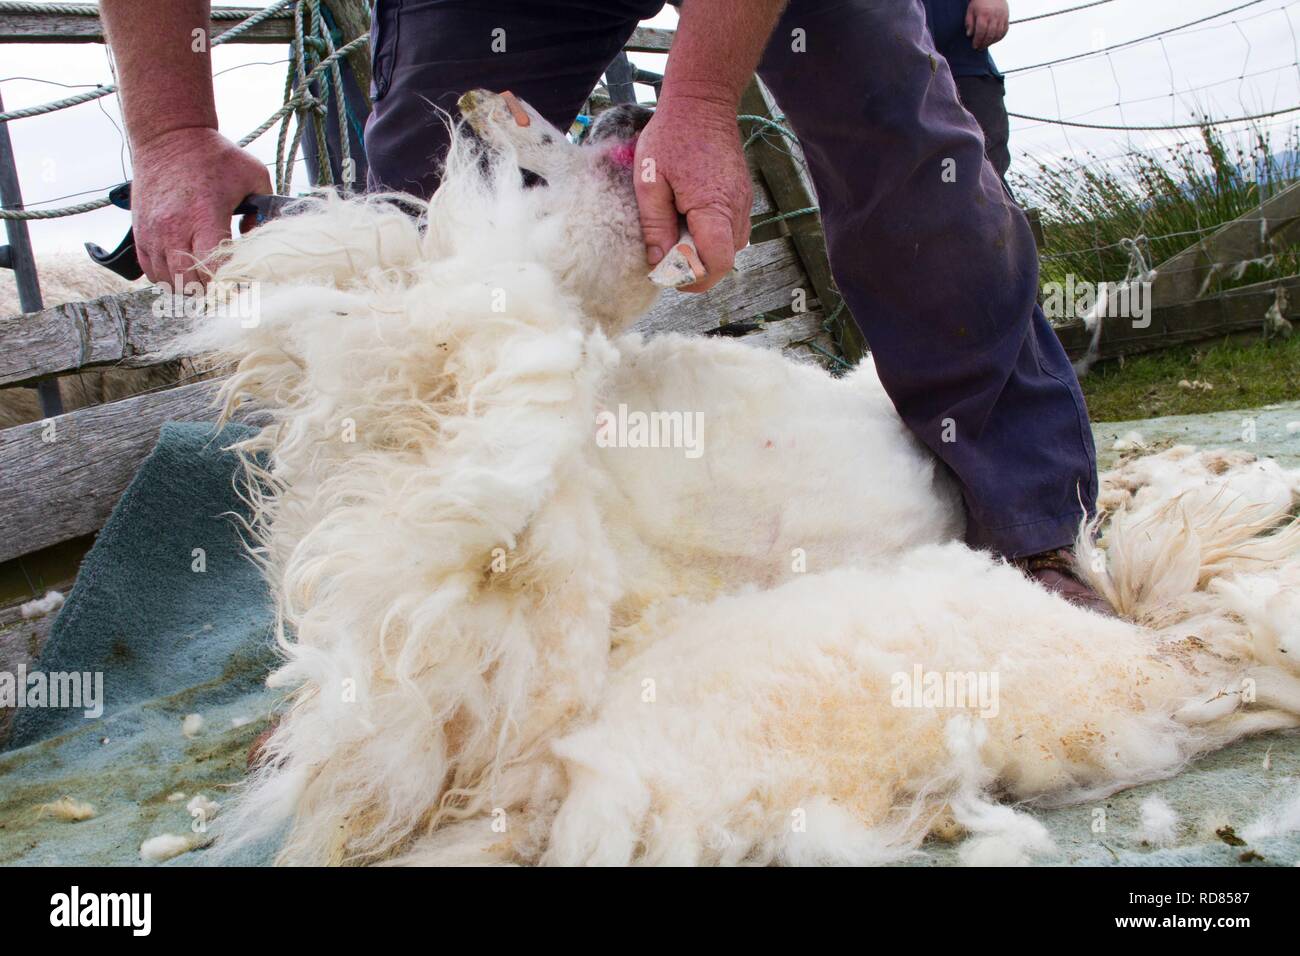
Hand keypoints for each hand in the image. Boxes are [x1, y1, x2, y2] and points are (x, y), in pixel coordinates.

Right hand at [130, 126, 271, 287]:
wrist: (168, 136)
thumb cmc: (214, 156)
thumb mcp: (253, 175)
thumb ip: (263, 211)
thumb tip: (257, 241)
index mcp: (204, 216)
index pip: (213, 269)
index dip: (229, 285)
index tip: (244, 286)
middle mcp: (174, 228)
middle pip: (190, 283)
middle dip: (212, 292)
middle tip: (228, 288)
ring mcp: (154, 233)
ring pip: (170, 282)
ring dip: (190, 288)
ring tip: (207, 280)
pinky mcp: (140, 233)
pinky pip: (151, 272)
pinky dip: (168, 279)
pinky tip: (185, 271)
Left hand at [633, 95, 751, 292]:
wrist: (703, 101)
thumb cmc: (672, 135)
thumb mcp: (650, 181)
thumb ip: (655, 224)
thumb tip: (658, 262)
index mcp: (713, 206)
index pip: (717, 262)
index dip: (695, 277)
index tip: (670, 274)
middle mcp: (736, 208)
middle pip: (724, 260)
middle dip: (695, 266)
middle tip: (666, 254)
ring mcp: (743, 203)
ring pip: (729, 247)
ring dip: (703, 251)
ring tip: (676, 234)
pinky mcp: (742, 197)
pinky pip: (731, 230)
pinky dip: (711, 235)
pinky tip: (688, 219)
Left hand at [966, 0, 1009, 49]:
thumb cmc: (979, 2)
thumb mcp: (971, 10)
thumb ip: (969, 23)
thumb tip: (970, 35)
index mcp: (984, 14)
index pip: (981, 31)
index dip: (977, 40)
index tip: (974, 46)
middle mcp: (994, 15)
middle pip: (990, 34)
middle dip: (984, 43)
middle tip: (979, 48)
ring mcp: (1002, 16)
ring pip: (998, 34)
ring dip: (992, 42)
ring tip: (985, 45)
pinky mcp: (1006, 17)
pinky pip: (1005, 30)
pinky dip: (999, 37)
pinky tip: (993, 40)